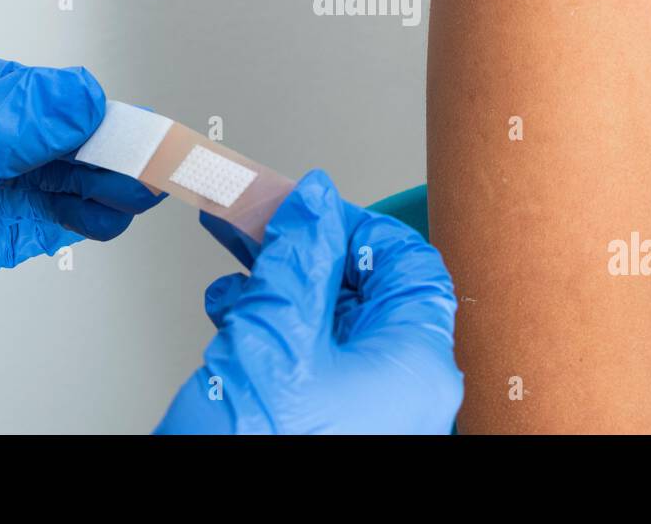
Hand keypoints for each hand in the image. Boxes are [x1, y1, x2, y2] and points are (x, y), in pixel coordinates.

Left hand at [0, 54, 158, 432]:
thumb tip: (73, 95)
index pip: (17, 90)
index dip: (73, 107)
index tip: (118, 124)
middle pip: (41, 136)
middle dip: (95, 149)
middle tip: (144, 162)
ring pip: (47, 180)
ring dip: (95, 185)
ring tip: (137, 191)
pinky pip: (37, 223)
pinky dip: (77, 219)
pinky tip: (105, 216)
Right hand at [156, 170, 462, 433]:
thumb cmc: (262, 449)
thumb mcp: (276, 330)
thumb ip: (300, 254)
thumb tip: (314, 201)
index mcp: (416, 361)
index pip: (408, 264)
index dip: (356, 225)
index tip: (308, 208)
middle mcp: (403, 389)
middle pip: (365, 291)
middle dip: (304, 255)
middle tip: (261, 226)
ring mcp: (368, 412)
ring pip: (331, 324)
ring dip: (279, 291)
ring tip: (237, 280)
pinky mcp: (330, 425)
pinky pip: (314, 361)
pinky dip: (273, 331)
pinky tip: (234, 319)